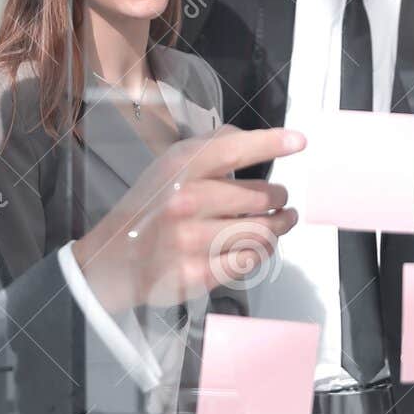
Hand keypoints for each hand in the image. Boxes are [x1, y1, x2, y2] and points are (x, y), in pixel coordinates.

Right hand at [71, 126, 304, 312]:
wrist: (114, 258)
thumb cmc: (151, 206)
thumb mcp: (170, 166)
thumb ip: (211, 148)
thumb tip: (253, 138)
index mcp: (180, 169)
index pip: (233, 150)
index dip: (270, 144)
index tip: (299, 141)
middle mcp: (185, 202)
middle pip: (260, 197)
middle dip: (279, 198)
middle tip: (281, 200)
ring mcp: (190, 241)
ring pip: (261, 233)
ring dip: (277, 227)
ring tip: (279, 222)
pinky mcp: (196, 275)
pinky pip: (247, 262)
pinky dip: (258, 253)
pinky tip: (255, 246)